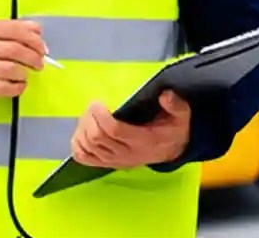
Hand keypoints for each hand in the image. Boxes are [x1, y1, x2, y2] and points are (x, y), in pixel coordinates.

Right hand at [0, 18, 47, 99]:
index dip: (33, 39)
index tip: (42, 47)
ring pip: (10, 69)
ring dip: (25, 73)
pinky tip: (19, 85)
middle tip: (39, 62)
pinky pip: (3, 88)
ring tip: (26, 74)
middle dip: (33, 57)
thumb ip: (10, 29)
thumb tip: (36, 29)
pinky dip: (17, 87)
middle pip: (14, 50)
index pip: (14, 29)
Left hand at [71, 90, 191, 168]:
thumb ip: (175, 105)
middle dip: (90, 118)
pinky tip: (83, 130)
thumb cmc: (173, 129)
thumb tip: (165, 95)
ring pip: (87, 147)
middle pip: (97, 138)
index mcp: (143, 141)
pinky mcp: (108, 164)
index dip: (101, 117)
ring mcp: (115, 161)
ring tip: (90, 115)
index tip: (99, 103)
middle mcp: (126, 154)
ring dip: (83, 128)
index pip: (114, 131)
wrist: (172, 150)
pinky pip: (84, 157)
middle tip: (94, 105)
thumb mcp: (181, 115)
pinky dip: (77, 144)